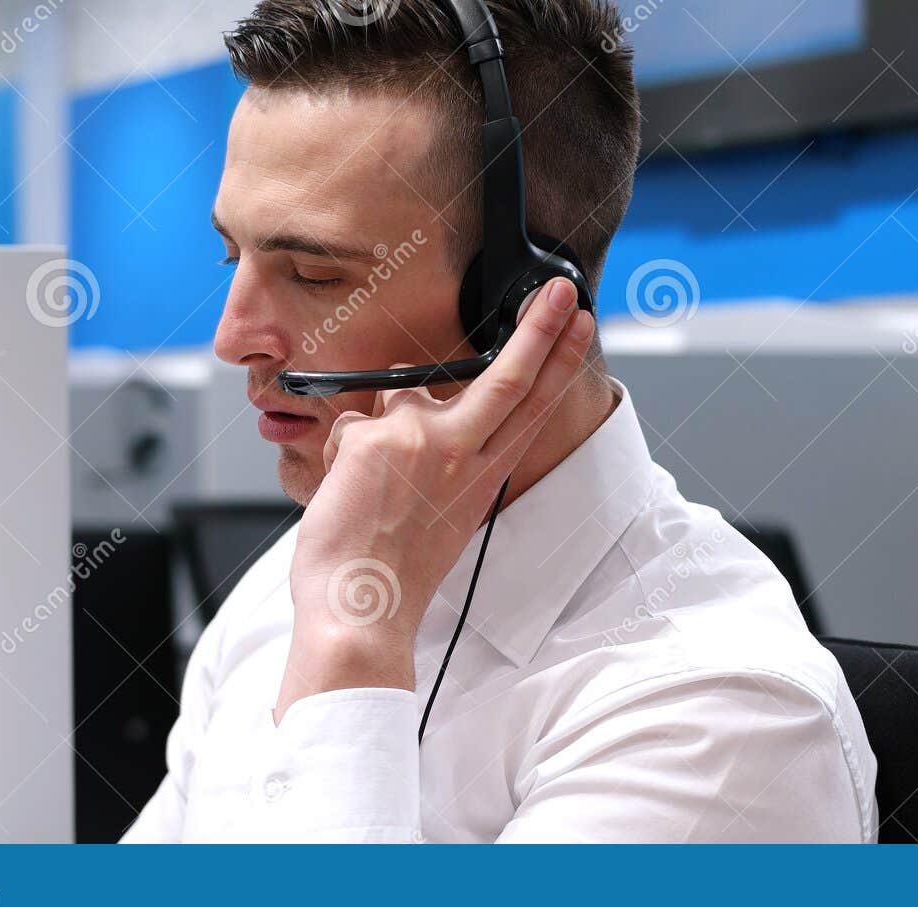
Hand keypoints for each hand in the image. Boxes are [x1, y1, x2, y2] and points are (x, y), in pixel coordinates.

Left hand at [276, 277, 593, 718]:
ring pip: (400, 398)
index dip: (557, 361)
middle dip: (539, 330)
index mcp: (482, 475)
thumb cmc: (390, 569)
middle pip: (509, 378)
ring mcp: (423, 442)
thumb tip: (405, 401)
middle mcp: (462, 454)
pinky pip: (351, 423)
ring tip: (370, 489)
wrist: (360, 605)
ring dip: (377, 430)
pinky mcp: (379, 438)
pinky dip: (339, 453)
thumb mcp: (435, 511)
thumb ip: (437, 452)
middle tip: (565, 291)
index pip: (531, 407)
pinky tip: (345, 492)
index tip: (579, 325)